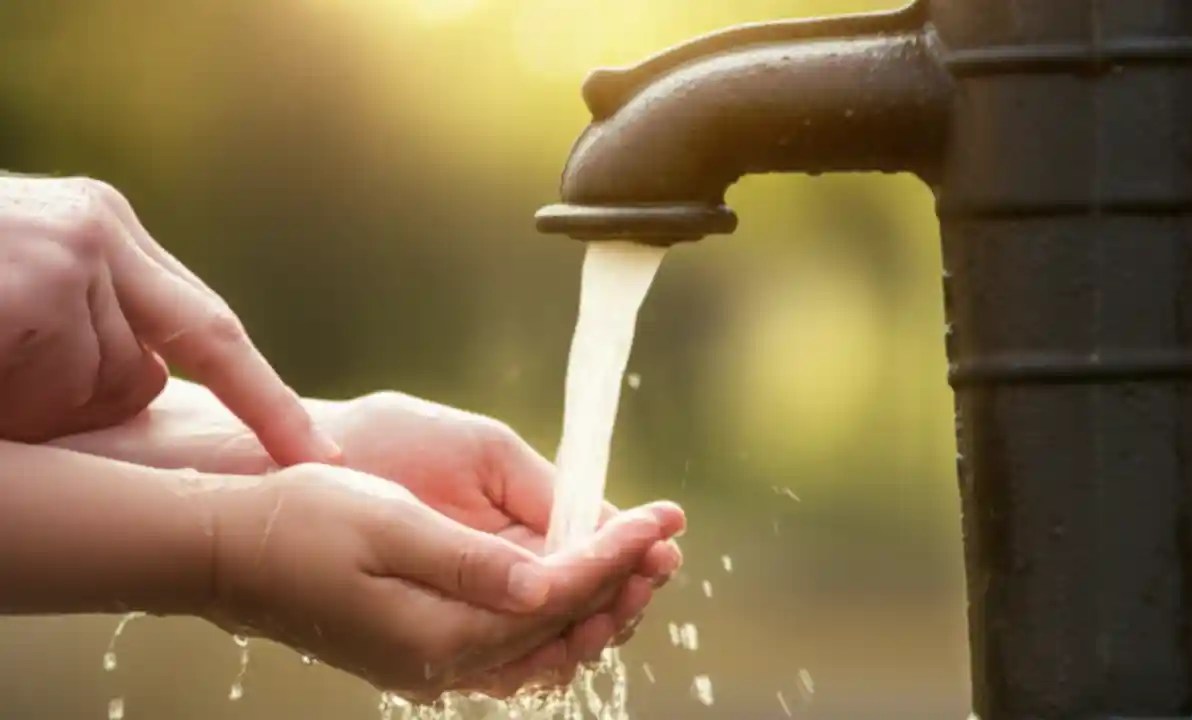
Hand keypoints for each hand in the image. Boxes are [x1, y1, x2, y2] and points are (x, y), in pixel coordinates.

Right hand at [0, 175, 337, 464]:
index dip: (267, 404)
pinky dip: (5, 403)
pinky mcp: (35, 287)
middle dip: (76, 406)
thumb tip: (150, 378)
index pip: (212, 332)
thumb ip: (91, 316)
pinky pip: (47, 401)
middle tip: (7, 370)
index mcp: (106, 229)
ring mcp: (73, 256)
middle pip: (144, 380)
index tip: (324, 459)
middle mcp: (103, 232)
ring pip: (90, 400)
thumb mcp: (15, 276)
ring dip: (25, 406)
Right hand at [319, 392, 683, 689]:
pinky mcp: (420, 651)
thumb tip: (549, 584)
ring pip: (540, 648)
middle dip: (621, 586)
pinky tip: (570, 586)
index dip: (617, 553)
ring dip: (593, 605)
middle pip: (560, 633)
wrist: (223, 551)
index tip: (663, 518)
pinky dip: (551, 618)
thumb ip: (473, 562)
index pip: (557, 595)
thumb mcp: (388, 526)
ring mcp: (430, 664)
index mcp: (441, 634)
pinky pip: (508, 648)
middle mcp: (443, 663)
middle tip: (667, 542)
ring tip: (637, 561)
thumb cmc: (301, 523)